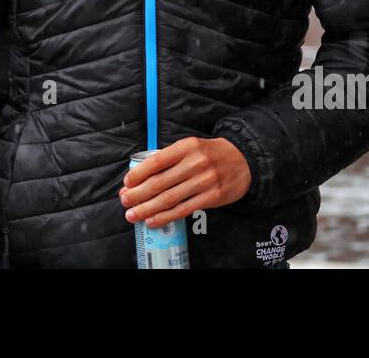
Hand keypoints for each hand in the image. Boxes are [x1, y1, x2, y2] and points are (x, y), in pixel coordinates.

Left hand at [118, 137, 250, 228]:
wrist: (244, 159)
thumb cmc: (210, 153)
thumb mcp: (190, 147)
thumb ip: (170, 159)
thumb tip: (142, 175)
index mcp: (186, 147)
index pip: (156, 161)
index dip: (138, 174)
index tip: (126, 183)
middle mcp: (195, 163)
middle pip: (159, 182)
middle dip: (138, 194)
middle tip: (125, 201)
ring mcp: (204, 181)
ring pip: (169, 199)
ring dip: (147, 208)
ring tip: (133, 214)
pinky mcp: (212, 197)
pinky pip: (184, 209)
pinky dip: (166, 217)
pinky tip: (153, 220)